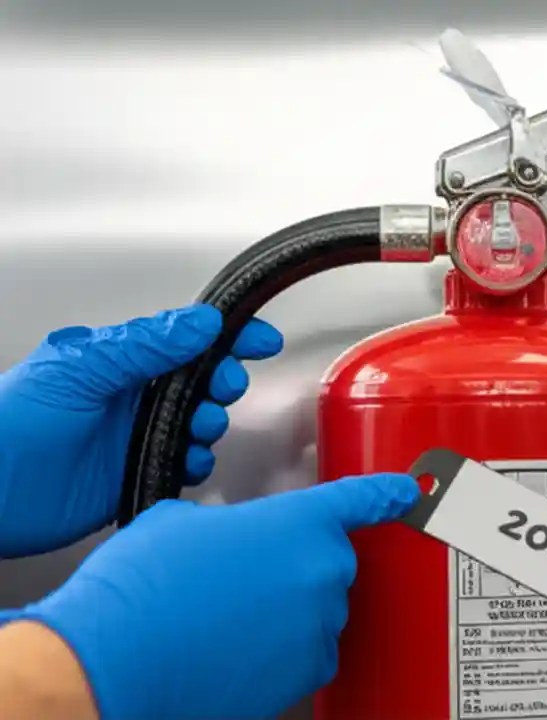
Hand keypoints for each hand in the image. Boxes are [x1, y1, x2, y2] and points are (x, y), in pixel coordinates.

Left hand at [0, 304, 282, 557]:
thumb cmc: (6, 424)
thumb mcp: (76, 369)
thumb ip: (141, 345)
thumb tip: (199, 322)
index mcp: (117, 361)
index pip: (184, 339)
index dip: (227, 336)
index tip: (260, 340)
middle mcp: (130, 396)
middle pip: (201, 380)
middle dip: (223, 381)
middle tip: (223, 388)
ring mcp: (134, 436)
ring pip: (199, 423)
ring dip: (210, 423)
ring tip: (200, 427)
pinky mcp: (135, 474)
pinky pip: (185, 464)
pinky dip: (196, 462)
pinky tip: (187, 459)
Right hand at [12, 473, 421, 719]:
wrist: (116, 661)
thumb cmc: (141, 588)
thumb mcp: (179, 523)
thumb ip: (226, 523)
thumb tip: (224, 538)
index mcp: (299, 522)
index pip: (360, 499)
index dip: (384, 494)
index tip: (406, 492)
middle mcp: (323, 571)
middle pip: (328, 561)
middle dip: (292, 566)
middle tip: (237, 578)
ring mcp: (320, 624)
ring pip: (317, 609)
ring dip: (285, 610)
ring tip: (225, 618)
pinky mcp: (309, 670)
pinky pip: (308, 650)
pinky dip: (281, 650)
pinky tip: (235, 649)